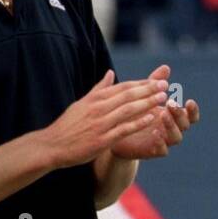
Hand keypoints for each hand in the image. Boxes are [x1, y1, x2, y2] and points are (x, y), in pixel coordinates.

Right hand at [42, 70, 165, 168]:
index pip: (123, 87)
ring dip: (147, 102)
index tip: (158, 80)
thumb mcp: (81, 103)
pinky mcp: (101, 140)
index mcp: (95, 99)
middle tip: (166, 85)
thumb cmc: (68, 125)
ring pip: (128, 110)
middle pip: (128, 95)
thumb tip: (110, 73)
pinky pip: (124, 129)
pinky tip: (152, 118)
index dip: (142, 84)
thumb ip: (98, 89)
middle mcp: (98, 108)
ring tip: (163, 98)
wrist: (51, 146)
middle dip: (149, 89)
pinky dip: (138, 123)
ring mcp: (100, 124)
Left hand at [109, 64, 200, 159]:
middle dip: (180, 114)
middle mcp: (171, 129)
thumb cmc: (133, 112)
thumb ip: (155, 83)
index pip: (190, 115)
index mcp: (173, 116)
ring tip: (162, 115)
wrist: (114, 132)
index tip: (188, 101)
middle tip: (170, 104)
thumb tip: (166, 67)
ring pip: (176, 138)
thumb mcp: (143, 95)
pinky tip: (155, 133)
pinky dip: (161, 143)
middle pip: (185, 124)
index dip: (193, 110)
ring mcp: (163, 141)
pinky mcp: (152, 151)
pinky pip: (162, 150)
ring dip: (172, 126)